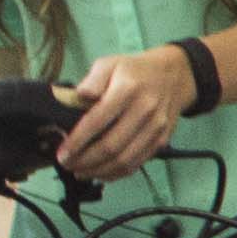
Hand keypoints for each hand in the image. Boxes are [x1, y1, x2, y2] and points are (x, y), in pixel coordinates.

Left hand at [55, 48, 193, 185]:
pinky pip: (138, 163)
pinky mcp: (162, 141)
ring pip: (125, 160)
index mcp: (127, 90)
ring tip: (80, 172)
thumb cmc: (134, 71)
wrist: (174, 76)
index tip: (62, 153)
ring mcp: (156, 128)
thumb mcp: (109, 64)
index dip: (77, 141)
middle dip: (85, 161)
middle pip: (111, 146)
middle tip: (67, 164)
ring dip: (99, 171)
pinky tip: (101, 173)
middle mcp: (144, 111)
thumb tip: (78, 96)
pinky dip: (117, 173)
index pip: (97, 121)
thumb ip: (92, 80)